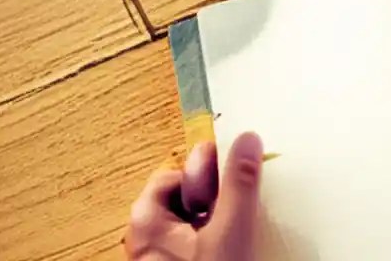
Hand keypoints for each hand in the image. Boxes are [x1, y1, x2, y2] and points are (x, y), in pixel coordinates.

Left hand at [124, 132, 263, 260]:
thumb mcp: (229, 231)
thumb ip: (238, 186)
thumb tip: (246, 141)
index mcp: (146, 216)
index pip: (180, 171)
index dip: (210, 175)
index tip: (234, 186)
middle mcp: (144, 232)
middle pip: (187, 194)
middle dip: (216, 199)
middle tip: (235, 219)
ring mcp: (157, 252)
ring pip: (194, 219)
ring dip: (218, 221)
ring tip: (234, 238)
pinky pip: (194, 240)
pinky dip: (213, 240)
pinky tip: (230, 251)